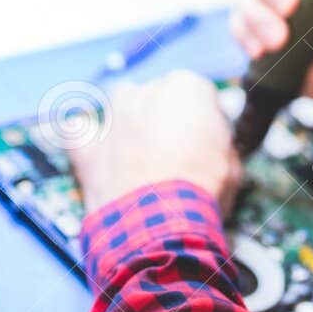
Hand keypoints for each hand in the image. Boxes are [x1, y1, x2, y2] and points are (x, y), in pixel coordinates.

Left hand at [70, 71, 242, 216]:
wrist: (161, 224)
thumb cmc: (202, 191)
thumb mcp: (233, 164)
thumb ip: (220, 143)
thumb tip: (216, 147)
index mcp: (186, 87)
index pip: (199, 96)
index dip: (204, 123)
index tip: (206, 144)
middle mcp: (146, 91)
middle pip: (159, 100)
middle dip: (166, 123)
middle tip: (176, 158)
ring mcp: (112, 116)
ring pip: (122, 111)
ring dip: (131, 128)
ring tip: (142, 163)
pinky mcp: (86, 144)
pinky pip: (80, 132)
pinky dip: (87, 140)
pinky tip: (97, 153)